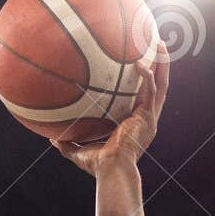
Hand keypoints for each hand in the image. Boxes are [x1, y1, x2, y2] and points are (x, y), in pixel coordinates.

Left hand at [52, 43, 169, 176]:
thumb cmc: (99, 166)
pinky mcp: (148, 118)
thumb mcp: (80, 152)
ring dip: (163, 65)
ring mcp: (150, 118)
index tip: (143, 64)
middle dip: (161, 66)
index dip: (146, 81)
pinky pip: (150, 92)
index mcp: (136, 123)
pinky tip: (141, 63)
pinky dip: (147, 77)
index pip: (144, 98)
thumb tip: (51, 137)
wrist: (111, 171)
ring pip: (162, 85)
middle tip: (158, 45)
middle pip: (159, 86)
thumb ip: (68, 143)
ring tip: (161, 44)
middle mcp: (147, 119)